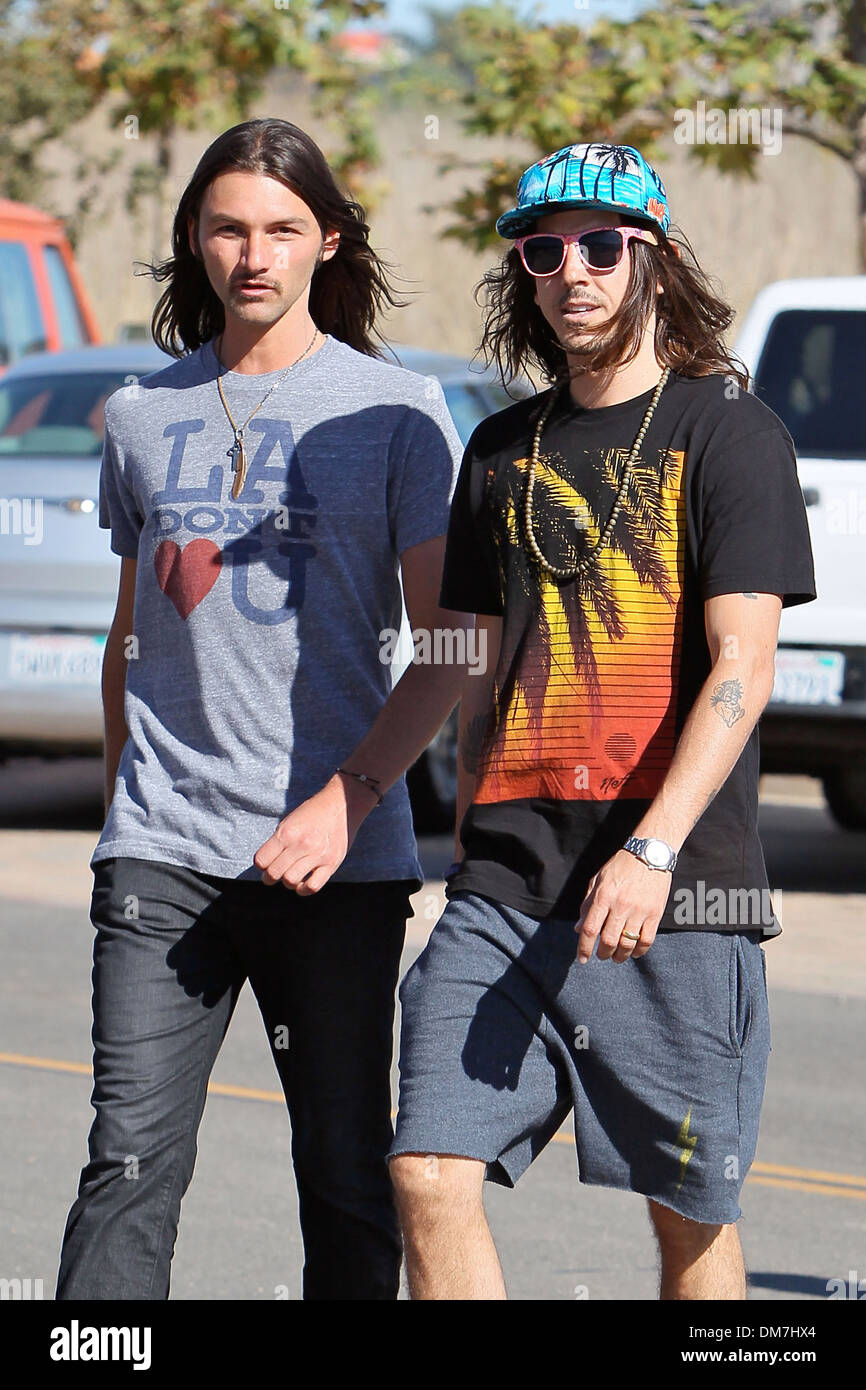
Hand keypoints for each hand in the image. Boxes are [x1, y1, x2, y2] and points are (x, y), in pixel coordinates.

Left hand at [253, 773, 375, 894]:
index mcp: (287, 832)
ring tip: (290, 875)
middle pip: (274, 873)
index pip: (261, 860)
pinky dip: (304, 889)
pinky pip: (313, 886)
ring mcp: (317, 855)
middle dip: (270, 877)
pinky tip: (303, 882)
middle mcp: (301, 844)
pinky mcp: (332, 863)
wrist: (341, 805)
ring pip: (290, 881)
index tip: (265, 864)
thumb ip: (277, 842)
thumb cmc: (312, 813)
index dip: (260, 864)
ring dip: (287, 882)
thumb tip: (266, 864)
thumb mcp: (289, 821)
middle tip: (274, 874)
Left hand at [574, 849, 672, 963]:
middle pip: (608, 940)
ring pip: (627, 943)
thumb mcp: (598, 880)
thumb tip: (579, 929)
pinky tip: (634, 952)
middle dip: (603, 954)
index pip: (590, 929)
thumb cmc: (620, 866)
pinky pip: (646, 940)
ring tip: (616, 957)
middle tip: (602, 955)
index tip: (582, 958)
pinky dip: (639, 951)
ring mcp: (639, 910)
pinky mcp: (655, 913)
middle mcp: (620, 905)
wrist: (650, 854)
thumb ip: (587, 905)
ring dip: (620, 956)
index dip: (584, 948)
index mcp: (603, 896)